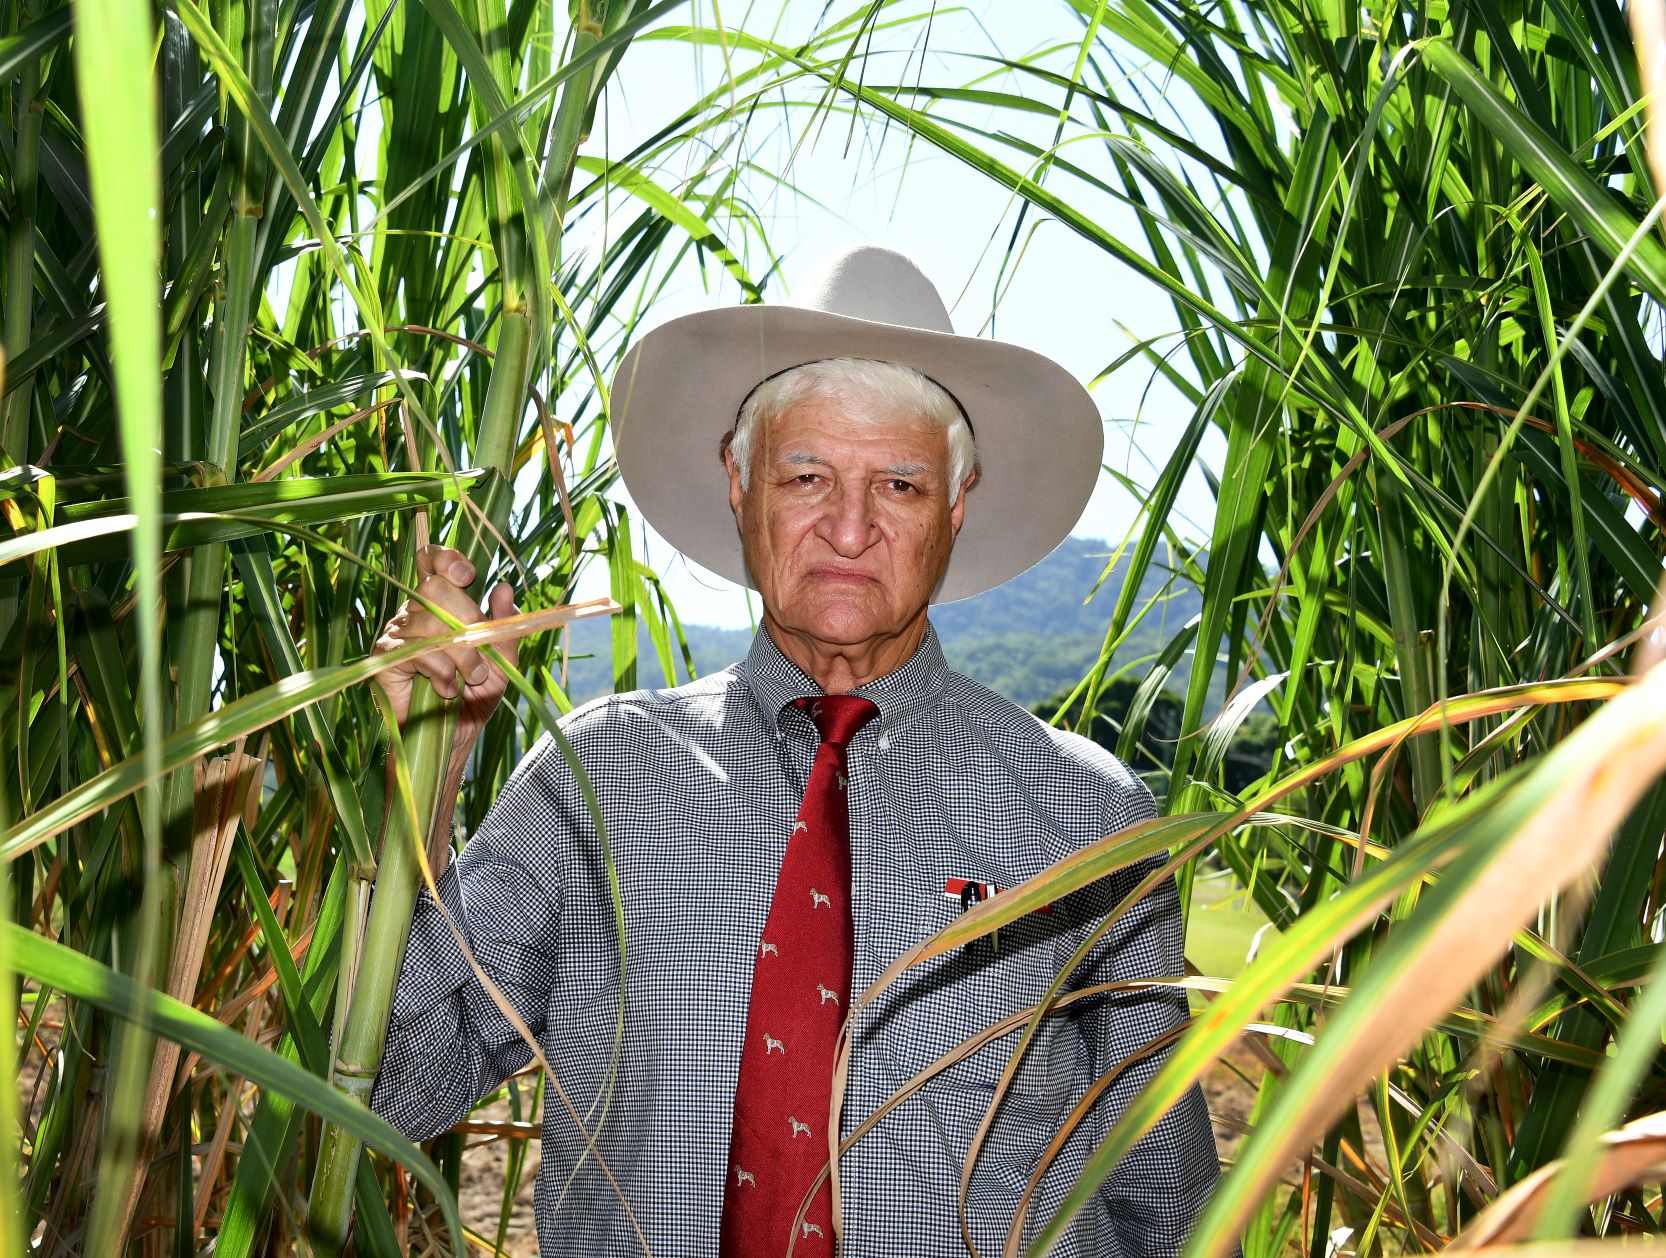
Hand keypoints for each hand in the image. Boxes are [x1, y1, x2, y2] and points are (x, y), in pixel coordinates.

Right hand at [373, 545, 518, 753]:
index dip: (447, 559)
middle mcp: (415, 613)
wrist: (454, 740)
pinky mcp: (383, 658)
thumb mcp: (502, 661)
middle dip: (468, 621)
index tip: (468, 576)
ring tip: (469, 680)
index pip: (433, 562)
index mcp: (442, 605)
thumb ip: (505, 625)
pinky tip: (446, 690)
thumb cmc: (476, 699)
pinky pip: (416, 651)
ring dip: (461, 656)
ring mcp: (396, 633)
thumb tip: (503, 587)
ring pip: (430, 622)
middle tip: (481, 659)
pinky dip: (441, 672)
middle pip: (435, 588)